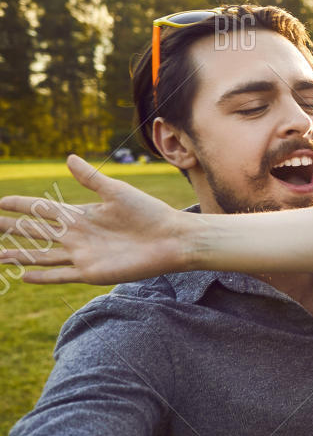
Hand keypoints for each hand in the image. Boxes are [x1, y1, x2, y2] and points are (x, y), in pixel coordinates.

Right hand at [0, 155, 191, 284]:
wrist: (172, 239)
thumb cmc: (149, 213)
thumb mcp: (116, 192)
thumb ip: (91, 178)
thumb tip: (68, 158)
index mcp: (81, 215)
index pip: (42, 209)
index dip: (21, 205)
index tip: (0, 201)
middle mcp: (77, 235)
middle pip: (36, 232)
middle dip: (11, 229)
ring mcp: (83, 255)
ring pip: (42, 255)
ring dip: (19, 255)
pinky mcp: (92, 272)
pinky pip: (62, 275)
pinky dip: (43, 276)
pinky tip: (24, 276)